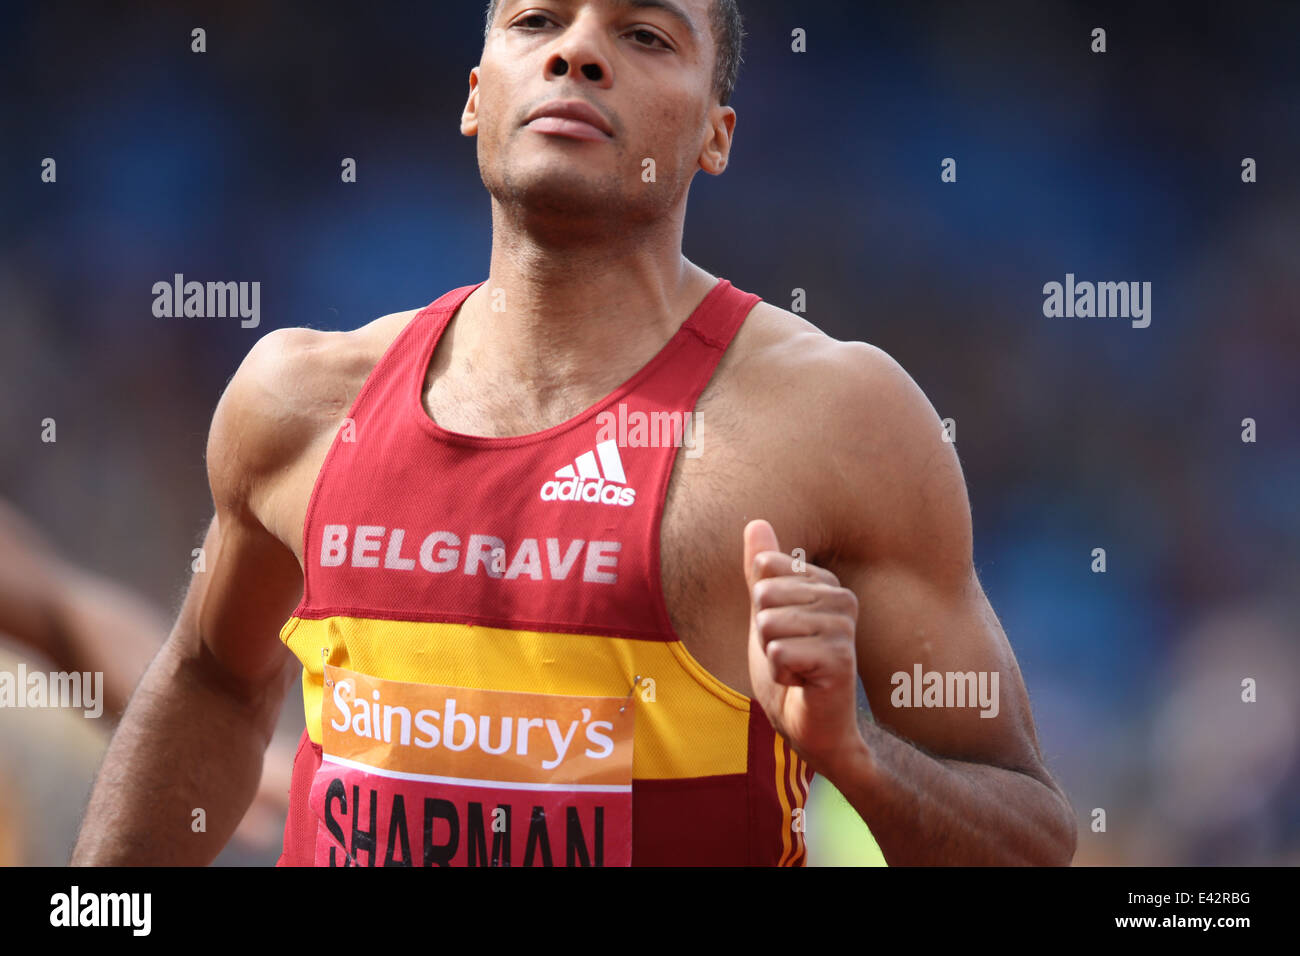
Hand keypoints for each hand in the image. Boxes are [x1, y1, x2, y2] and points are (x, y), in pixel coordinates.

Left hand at [744, 519, 864, 774]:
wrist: (810, 723)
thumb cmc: (790, 667)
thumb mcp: (767, 612)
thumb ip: (761, 571)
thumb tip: (756, 522)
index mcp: (825, 583)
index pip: (766, 570)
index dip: (761, 608)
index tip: (783, 632)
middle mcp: (841, 599)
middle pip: (765, 595)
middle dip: (764, 633)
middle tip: (788, 654)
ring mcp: (844, 628)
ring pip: (769, 624)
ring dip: (772, 655)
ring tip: (796, 669)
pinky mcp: (840, 659)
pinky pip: (778, 651)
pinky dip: (779, 673)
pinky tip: (802, 683)